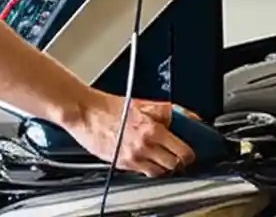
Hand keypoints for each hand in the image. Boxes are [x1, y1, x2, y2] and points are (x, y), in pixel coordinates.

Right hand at [63, 91, 194, 176]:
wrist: (86, 113)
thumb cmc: (109, 107)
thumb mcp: (143, 103)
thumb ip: (168, 111)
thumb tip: (188, 117)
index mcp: (152, 129)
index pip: (182, 151)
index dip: (189, 153)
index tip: (189, 151)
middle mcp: (144, 146)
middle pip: (173, 165)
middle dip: (178, 160)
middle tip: (177, 154)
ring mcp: (133, 158)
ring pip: (159, 172)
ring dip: (163, 166)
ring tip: (161, 156)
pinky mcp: (122, 164)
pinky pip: (142, 172)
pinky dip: (147, 167)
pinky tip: (145, 156)